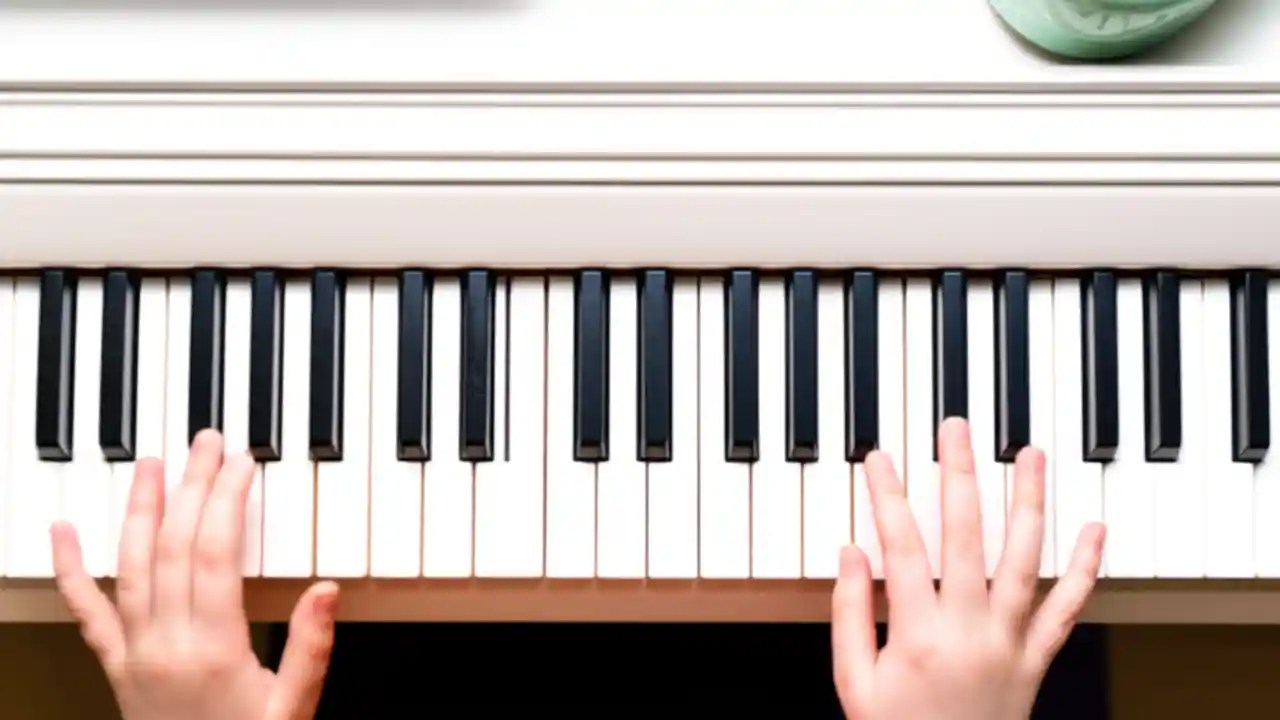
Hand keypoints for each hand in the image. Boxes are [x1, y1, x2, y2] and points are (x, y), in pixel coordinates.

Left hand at [51, 429, 338, 719]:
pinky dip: (71, 568)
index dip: (226, 501)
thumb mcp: (295, 709)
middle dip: (191, 487)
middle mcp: (165, 645)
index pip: (215, 554)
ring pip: (131, 565)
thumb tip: (326, 591)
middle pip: (173, 547)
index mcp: (213, 651)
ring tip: (150, 465)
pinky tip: (63, 530)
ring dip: (140, 510)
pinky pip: (86, 611)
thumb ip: (311, 649)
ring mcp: (134, 653)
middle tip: (205, 444)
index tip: (239, 465)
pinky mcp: (115, 666)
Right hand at [831, 417, 1105, 719]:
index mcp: (918, 636)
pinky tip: (1094, 531)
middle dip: (960, 475)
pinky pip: (1067, 610)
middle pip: (966, 536)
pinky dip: (1086, 570)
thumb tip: (851, 556)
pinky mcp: (1035, 660)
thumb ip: (850, 616)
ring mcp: (1009, 643)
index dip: (888, 497)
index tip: (881, 459)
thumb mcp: (854, 683)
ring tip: (1031, 456)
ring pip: (1023, 560)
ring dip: (1029, 503)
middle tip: (958, 430)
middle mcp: (970, 631)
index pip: (901, 547)